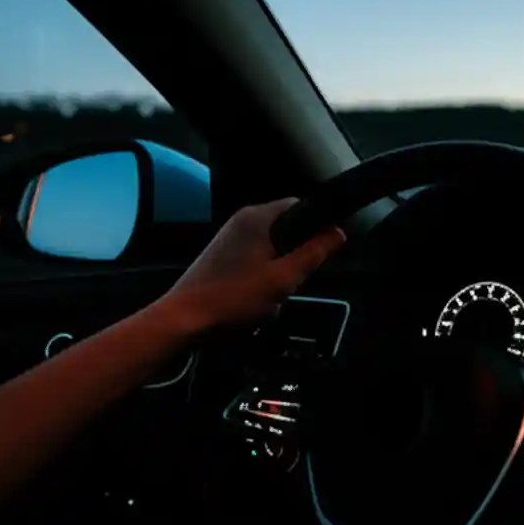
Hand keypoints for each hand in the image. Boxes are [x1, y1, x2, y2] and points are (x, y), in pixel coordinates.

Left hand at [159, 198, 344, 331]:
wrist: (185, 318)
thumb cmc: (234, 297)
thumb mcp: (283, 278)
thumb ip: (314, 253)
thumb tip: (339, 232)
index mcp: (257, 217)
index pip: (300, 205)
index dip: (318, 225)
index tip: (325, 250)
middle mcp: (242, 220)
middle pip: (286, 227)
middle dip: (297, 252)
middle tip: (297, 278)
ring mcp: (229, 237)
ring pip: (271, 245)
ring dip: (280, 268)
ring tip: (275, 291)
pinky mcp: (221, 255)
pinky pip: (255, 257)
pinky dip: (263, 274)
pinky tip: (257, 296)